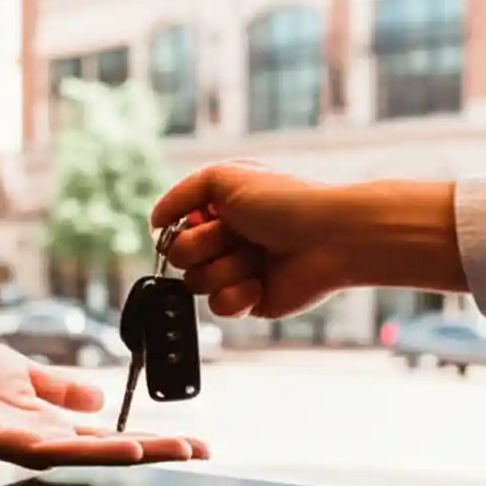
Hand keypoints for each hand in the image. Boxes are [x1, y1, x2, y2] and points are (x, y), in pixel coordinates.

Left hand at [0, 343, 209, 469]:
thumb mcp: (27, 375)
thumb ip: (62, 388)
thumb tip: (99, 397)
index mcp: (57, 424)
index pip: (115, 435)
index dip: (153, 439)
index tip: (193, 442)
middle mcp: (50, 440)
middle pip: (114, 449)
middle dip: (157, 450)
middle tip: (199, 451)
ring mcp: (31, 443)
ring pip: (93, 452)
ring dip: (134, 452)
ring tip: (170, 448)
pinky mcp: (11, 441)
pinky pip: (58, 448)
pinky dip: (94, 448)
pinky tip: (122, 445)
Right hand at [151, 161, 464, 318]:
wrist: (331, 238)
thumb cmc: (285, 202)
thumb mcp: (224, 177)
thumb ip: (180, 194)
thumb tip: (155, 221)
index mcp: (218, 210)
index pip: (173, 228)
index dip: (186, 227)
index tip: (210, 218)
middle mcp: (225, 240)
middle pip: (179, 257)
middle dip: (206, 245)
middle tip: (239, 235)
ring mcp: (236, 272)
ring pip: (197, 284)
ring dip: (227, 267)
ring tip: (258, 256)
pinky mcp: (250, 301)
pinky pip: (218, 308)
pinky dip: (236, 295)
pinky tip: (260, 283)